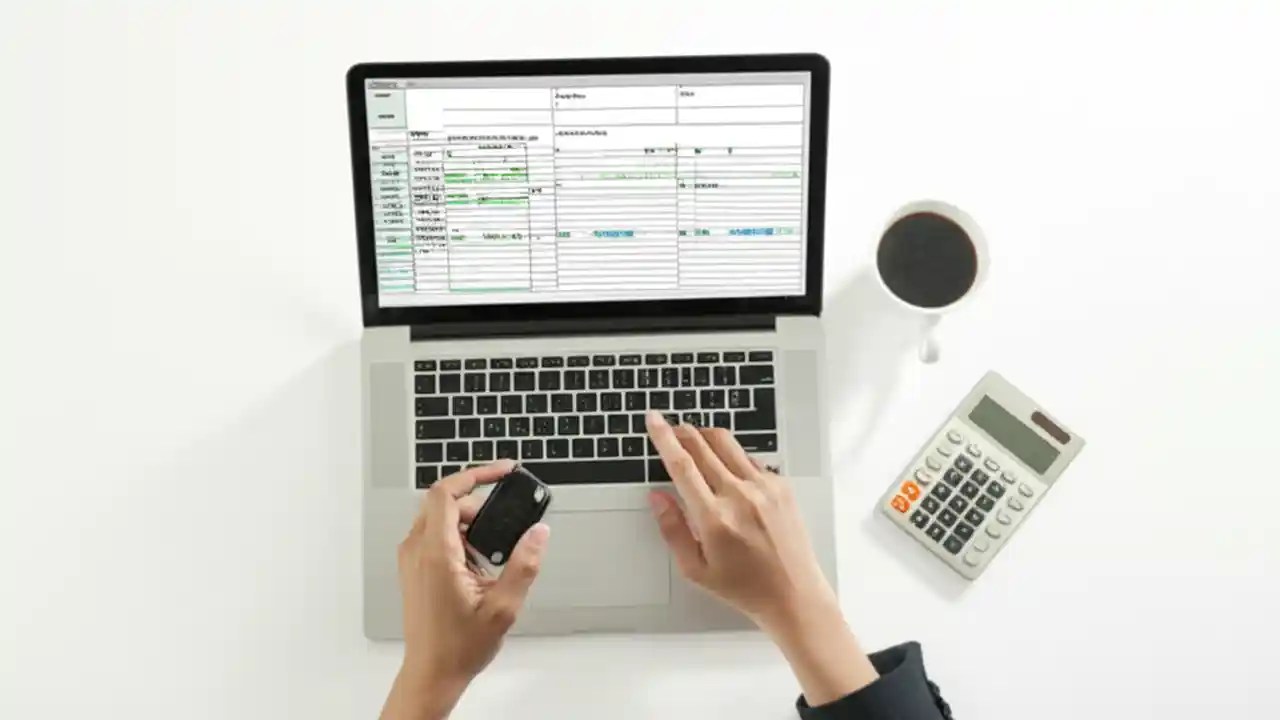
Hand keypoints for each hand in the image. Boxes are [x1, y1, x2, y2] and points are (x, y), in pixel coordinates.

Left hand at [381, 460, 549, 719]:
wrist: (431, 673)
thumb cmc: (459, 646)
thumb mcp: (503, 606)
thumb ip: (524, 564)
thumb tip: (539, 533)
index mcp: (436, 553)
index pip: (446, 493)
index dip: (476, 474)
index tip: (503, 471)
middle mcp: (417, 551)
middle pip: (444, 501)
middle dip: (477, 503)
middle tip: (505, 520)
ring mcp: (411, 559)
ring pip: (439, 517)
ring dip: (468, 523)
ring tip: (492, 554)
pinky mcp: (413, 568)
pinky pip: (434, 535)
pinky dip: (458, 537)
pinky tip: (478, 566)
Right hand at [644, 412, 877, 705]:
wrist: (794, 594)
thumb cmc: (745, 587)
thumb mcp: (695, 569)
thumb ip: (672, 529)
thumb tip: (657, 496)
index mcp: (715, 519)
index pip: (681, 465)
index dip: (663, 437)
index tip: (654, 420)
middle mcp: (740, 496)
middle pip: (703, 445)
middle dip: (682, 431)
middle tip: (671, 428)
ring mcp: (764, 488)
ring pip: (727, 443)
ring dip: (706, 436)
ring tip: (695, 441)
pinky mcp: (781, 486)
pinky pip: (750, 457)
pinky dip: (732, 455)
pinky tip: (726, 466)